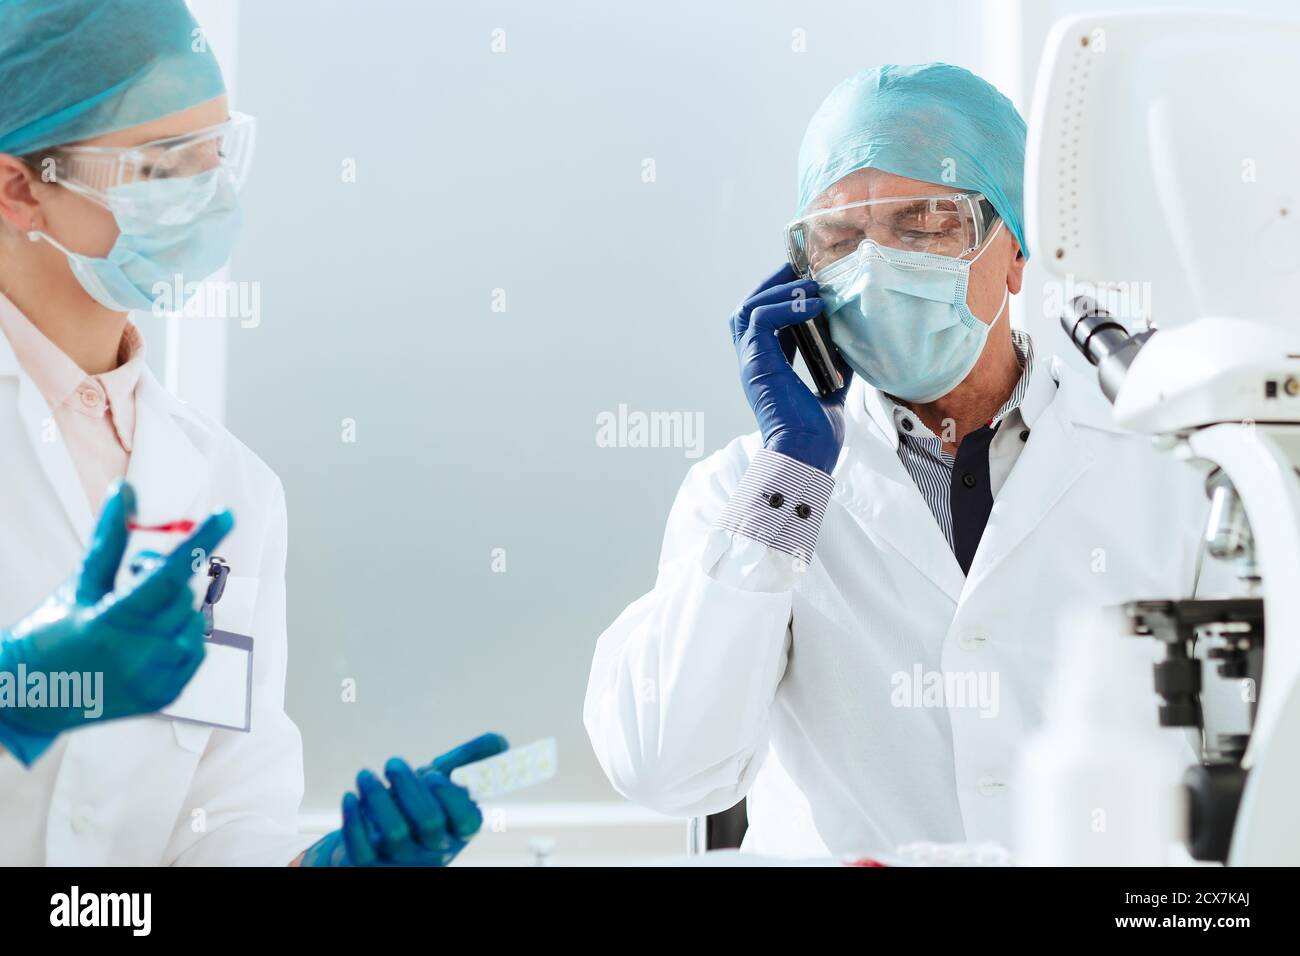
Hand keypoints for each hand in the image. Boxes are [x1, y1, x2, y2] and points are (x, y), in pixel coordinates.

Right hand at [0, 480, 232, 735]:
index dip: (199, 543)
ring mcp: (156, 679)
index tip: (226, 515)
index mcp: (110, 623)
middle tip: (135, 575)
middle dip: (167, 576)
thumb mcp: (80, 584)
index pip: (167, 575)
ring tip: (138, 613)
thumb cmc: (51, 632)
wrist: (33, 699)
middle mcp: (138, 655)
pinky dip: (182, 634)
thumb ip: (109, 539)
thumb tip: (125, 489)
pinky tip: (149, 638)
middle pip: (183, 594)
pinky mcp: (168, 695)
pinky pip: (197, 648)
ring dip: (176, 607)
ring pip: (195, 620)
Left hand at [299, 733, 509, 866]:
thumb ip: (469, 761)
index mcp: (458, 830)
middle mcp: (434, 849)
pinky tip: (351, 797)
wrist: (377, 842)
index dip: (450, 793)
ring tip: (365, 775)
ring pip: (394, 831)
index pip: (467, 818)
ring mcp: (402, 861)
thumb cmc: (415, 807)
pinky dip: (354, 817)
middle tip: (393, 763)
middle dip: (409, 785)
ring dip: (376, 795)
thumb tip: (502, 741)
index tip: (433, 773)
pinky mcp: (369, 865)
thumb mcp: (442, 784)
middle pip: (428, 820)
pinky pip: (361, 846)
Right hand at [730, 263, 851, 473]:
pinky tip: (813, 305)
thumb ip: (837, 366)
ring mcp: (752, 362)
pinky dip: (785, 306)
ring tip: (811, 285)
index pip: (763, 323)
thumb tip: (855, 344)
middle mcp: (754, 362)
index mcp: (767, 368)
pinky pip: (761, 318)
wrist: (806, 454)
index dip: (782, 300)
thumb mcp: (833, 390)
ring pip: (749, 308)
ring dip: (779, 290)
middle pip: (747, 309)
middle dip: (773, 284)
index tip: (808, 285)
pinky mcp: (757, 362)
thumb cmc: (817, 434)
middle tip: (801, 268)